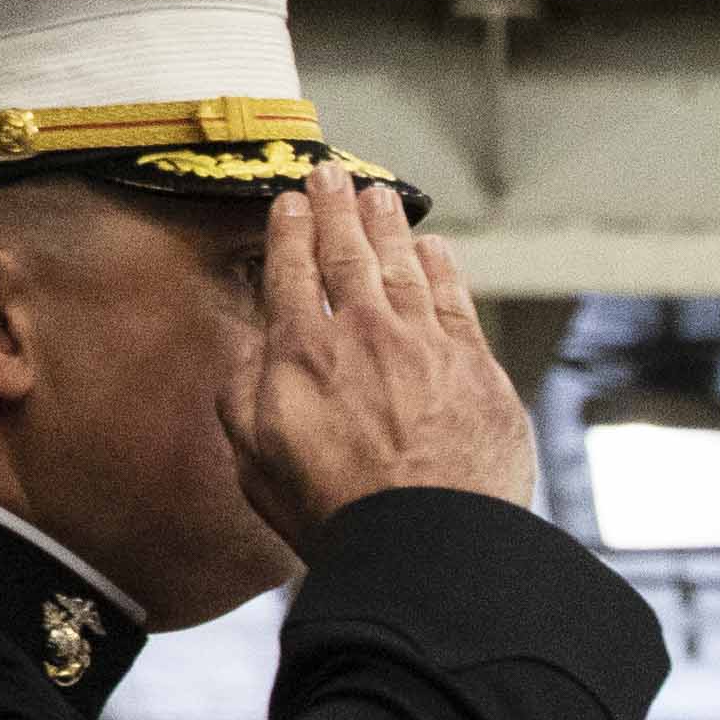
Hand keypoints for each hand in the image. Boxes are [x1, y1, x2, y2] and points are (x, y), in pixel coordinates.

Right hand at [221, 167, 538, 556]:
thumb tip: (244, 346)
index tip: (289, 203)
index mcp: (302, 350)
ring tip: (378, 195)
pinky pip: (457, 301)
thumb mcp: (255, 458)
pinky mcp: (478, 369)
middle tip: (330, 174)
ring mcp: (426, 345)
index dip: (290, 231)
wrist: (428, 545)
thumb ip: (241, 392)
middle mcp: (364, 332)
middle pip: (348, 254)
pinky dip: (443, 269)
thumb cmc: (335, 514)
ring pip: (404, 266)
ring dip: (388, 225)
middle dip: (336, 208)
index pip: (292, 271)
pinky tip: (436, 250)